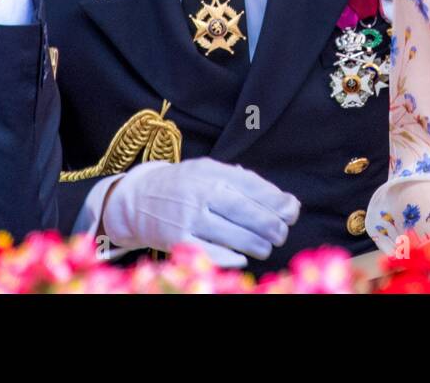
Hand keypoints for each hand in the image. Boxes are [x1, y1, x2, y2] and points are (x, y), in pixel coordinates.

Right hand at [100, 157, 300, 268]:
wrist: (137, 199)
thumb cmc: (184, 185)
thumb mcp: (210, 171)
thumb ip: (245, 182)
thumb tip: (287, 202)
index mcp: (213, 172)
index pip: (254, 187)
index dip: (278, 201)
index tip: (292, 211)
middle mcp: (202, 193)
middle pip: (249, 213)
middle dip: (273, 226)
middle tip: (281, 234)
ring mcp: (190, 217)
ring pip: (235, 236)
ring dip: (258, 245)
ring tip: (265, 247)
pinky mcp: (179, 239)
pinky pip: (212, 252)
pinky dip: (232, 257)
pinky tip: (242, 257)